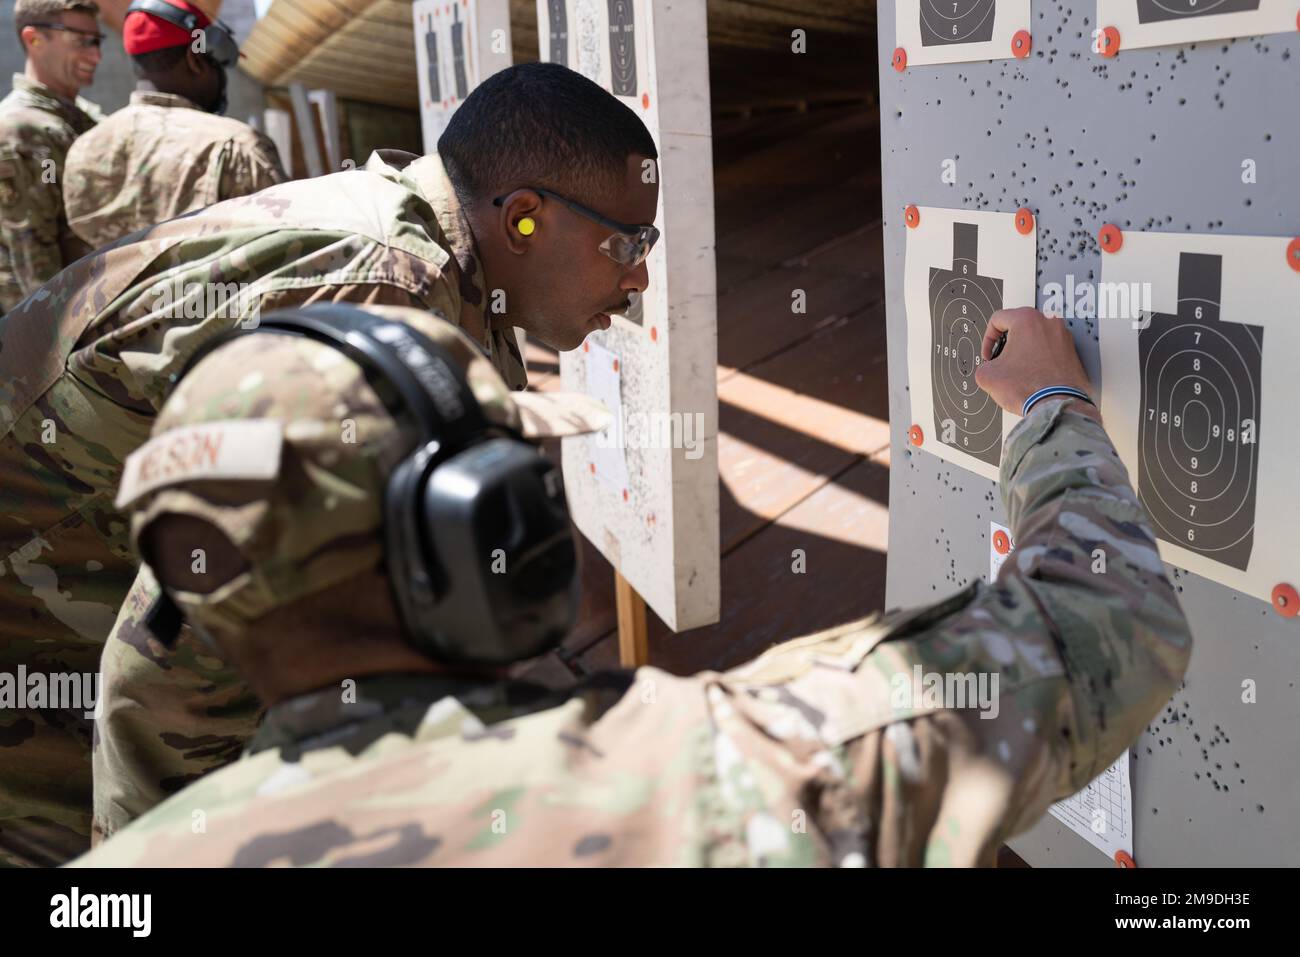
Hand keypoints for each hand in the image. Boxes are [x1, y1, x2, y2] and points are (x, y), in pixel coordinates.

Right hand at [975, 308, 1093, 414]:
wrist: (1055, 405)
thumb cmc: (1030, 387)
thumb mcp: (987, 376)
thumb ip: (984, 365)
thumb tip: (990, 368)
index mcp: (1026, 319)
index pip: (997, 319)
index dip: (987, 340)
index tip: (989, 354)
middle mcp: (1048, 322)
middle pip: (1019, 325)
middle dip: (1008, 343)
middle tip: (1002, 359)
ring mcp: (1063, 336)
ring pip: (1036, 337)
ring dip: (1025, 350)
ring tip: (1019, 369)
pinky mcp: (1073, 351)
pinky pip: (1050, 349)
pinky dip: (1040, 359)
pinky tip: (1034, 375)